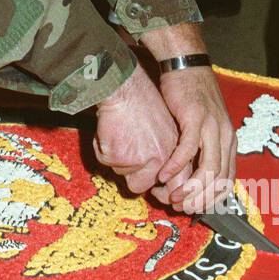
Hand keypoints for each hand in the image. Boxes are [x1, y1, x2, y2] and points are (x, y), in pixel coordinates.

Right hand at [94, 62, 177, 194]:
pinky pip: (104, 162)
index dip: (162, 192)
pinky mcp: (119, 157)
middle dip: (130, 179)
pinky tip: (109, 130)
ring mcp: (140, 160)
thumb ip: (168, 154)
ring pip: (120, 174)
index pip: (176, 186)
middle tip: (125, 164)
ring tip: (120, 134)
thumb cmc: (144, 102)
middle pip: (140, 187)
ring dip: (116, 159)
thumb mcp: (168, 129)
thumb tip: (160, 180)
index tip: (153, 190)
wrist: (127, 87)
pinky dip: (102, 148)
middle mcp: (161, 159)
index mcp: (176, 153)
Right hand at [155, 66, 235, 211]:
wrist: (187, 65)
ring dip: (189, 187)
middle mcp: (225, 136)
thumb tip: (193, 174)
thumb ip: (202, 148)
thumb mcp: (204, 125)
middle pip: (218, 179)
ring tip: (171, 196)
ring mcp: (212, 127)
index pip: (227, 180)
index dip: (211, 199)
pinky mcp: (195, 118)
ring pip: (207, 168)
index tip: (194, 209)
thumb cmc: (191, 96)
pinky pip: (188, 148)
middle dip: (199, 199)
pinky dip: (176, 165)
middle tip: (180, 208)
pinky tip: (163, 173)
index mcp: (229, 140)